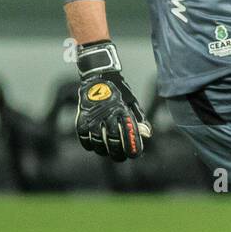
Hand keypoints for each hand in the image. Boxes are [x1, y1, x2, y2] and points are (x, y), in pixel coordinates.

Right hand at [74, 40, 151, 160]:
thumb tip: (148, 134)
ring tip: (108, 152)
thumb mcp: (132, 102)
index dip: (133, 147)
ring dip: (104, 150)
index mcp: (122, 111)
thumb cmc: (119, 90)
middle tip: (122, 157)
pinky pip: (84, 137)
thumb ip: (139, 118)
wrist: (99, 74)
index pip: (129, 133)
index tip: (135, 154)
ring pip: (98, 142)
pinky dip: (89, 144)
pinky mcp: (82, 117)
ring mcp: (94, 116)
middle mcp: (108, 115)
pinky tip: (94, 146)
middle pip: (113, 141)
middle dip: (119, 153)